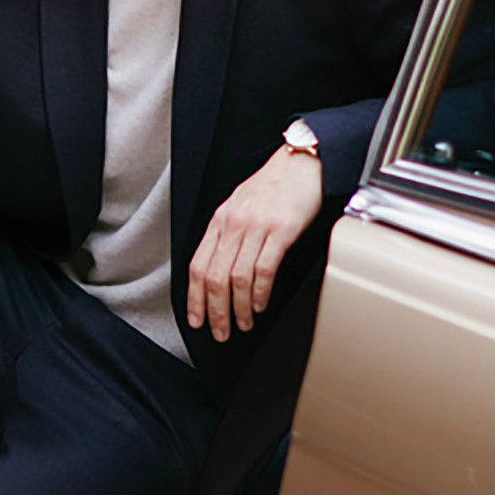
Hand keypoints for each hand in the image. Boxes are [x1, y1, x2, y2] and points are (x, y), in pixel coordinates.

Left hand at [187, 146, 321, 341]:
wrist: (301, 163)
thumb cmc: (272, 186)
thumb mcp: (239, 206)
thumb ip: (228, 234)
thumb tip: (218, 269)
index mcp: (220, 220)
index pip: (197, 265)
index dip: (194, 297)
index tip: (196, 319)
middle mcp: (233, 223)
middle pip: (214, 276)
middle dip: (215, 311)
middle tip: (220, 332)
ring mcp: (256, 227)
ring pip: (237, 277)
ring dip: (238, 308)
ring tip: (243, 323)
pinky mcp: (281, 230)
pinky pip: (263, 268)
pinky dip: (259, 292)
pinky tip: (260, 304)